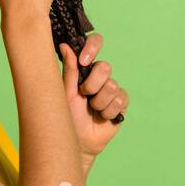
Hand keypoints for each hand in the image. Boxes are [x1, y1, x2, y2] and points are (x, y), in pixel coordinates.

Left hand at [59, 33, 126, 159]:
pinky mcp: (121, 104)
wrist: (76, 141)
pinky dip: (109, 110)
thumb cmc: (66, 116)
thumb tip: (64, 45)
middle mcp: (99, 77)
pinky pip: (121, 99)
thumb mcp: (64, 92)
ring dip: (99, 101)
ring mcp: (111, 90)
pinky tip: (103, 117)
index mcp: (84, 69)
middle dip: (93, 84)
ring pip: (112, 86)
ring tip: (92, 110)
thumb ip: (69, 70)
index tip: (83, 61)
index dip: (92, 47)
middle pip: (105, 67)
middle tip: (85, 95)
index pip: (94, 44)